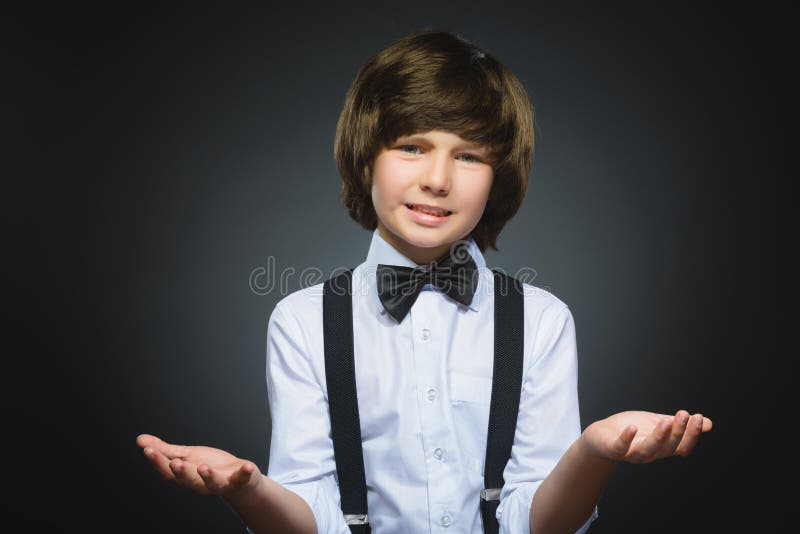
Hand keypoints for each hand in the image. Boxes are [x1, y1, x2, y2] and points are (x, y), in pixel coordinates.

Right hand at [136, 434, 261, 496]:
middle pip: (188, 480)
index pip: (168, 471)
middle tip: (174, 463)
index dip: (158, 462)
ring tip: (203, 467)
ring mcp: (220, 483)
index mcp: (186, 475)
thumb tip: (139, 440)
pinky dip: (245, 473)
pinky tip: (248, 466)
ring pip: (212, 483)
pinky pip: (242, 478)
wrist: (238, 478)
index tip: (148, 450)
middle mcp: (200, 483)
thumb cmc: (209, 467)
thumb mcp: (186, 456)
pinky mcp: (239, 480)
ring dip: (207, 476)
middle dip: (180, 472)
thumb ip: (164, 450)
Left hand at [581, 410, 712, 463]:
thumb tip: (708, 424)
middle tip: (685, 414)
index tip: (698, 417)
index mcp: (662, 447)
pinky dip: (627, 439)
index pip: (682, 446)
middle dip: (679, 432)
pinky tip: (633, 428)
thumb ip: (678, 424)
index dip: (692, 435)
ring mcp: (631, 453)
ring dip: (659, 437)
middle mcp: (650, 453)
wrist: (601, 436)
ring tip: (665, 421)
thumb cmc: (631, 429)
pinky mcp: (614, 449)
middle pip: (669, 448)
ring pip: (649, 450)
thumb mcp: (658, 424)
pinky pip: (621, 448)